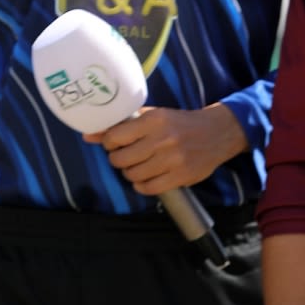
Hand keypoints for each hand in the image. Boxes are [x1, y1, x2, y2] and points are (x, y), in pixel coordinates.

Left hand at [85, 103, 245, 195]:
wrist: (216, 133)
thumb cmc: (180, 123)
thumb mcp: (153, 116)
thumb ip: (122, 125)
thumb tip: (88, 136)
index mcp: (154, 120)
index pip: (115, 137)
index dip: (109, 143)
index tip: (115, 143)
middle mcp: (162, 139)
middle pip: (120, 159)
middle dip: (118, 160)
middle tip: (126, 156)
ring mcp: (172, 160)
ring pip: (132, 175)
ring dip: (130, 172)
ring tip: (139, 165)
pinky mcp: (181, 176)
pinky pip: (148, 188)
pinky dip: (142, 185)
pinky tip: (148, 176)